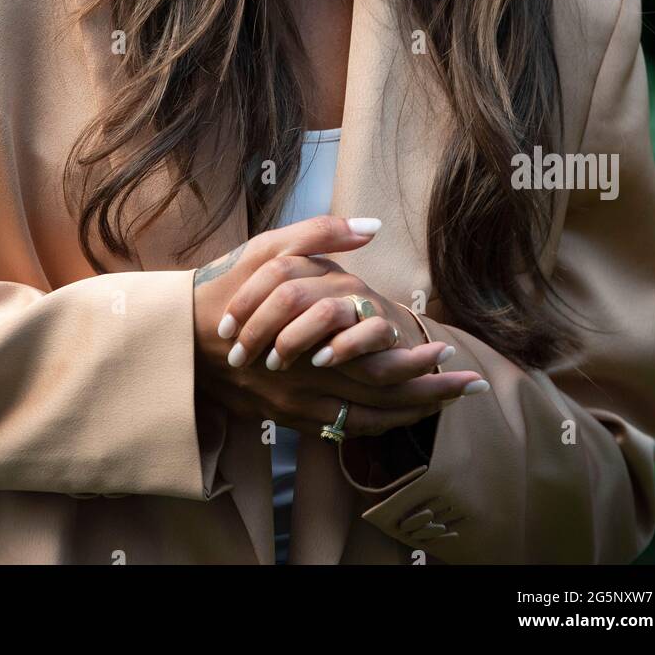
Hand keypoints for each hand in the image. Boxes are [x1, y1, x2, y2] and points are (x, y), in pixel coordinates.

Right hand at [193, 215, 486, 439]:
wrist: (179, 339)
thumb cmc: (228, 288)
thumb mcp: (270, 249)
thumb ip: (322, 234)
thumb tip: (373, 225)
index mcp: (313, 343)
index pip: (384, 364)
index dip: (423, 365)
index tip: (457, 354)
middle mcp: (311, 383)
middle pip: (385, 399)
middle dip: (433, 394)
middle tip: (475, 387)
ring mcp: (299, 405)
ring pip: (368, 419)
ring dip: (412, 412)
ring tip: (450, 402)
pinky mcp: (288, 415)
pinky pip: (343, 429)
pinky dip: (378, 425)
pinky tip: (401, 415)